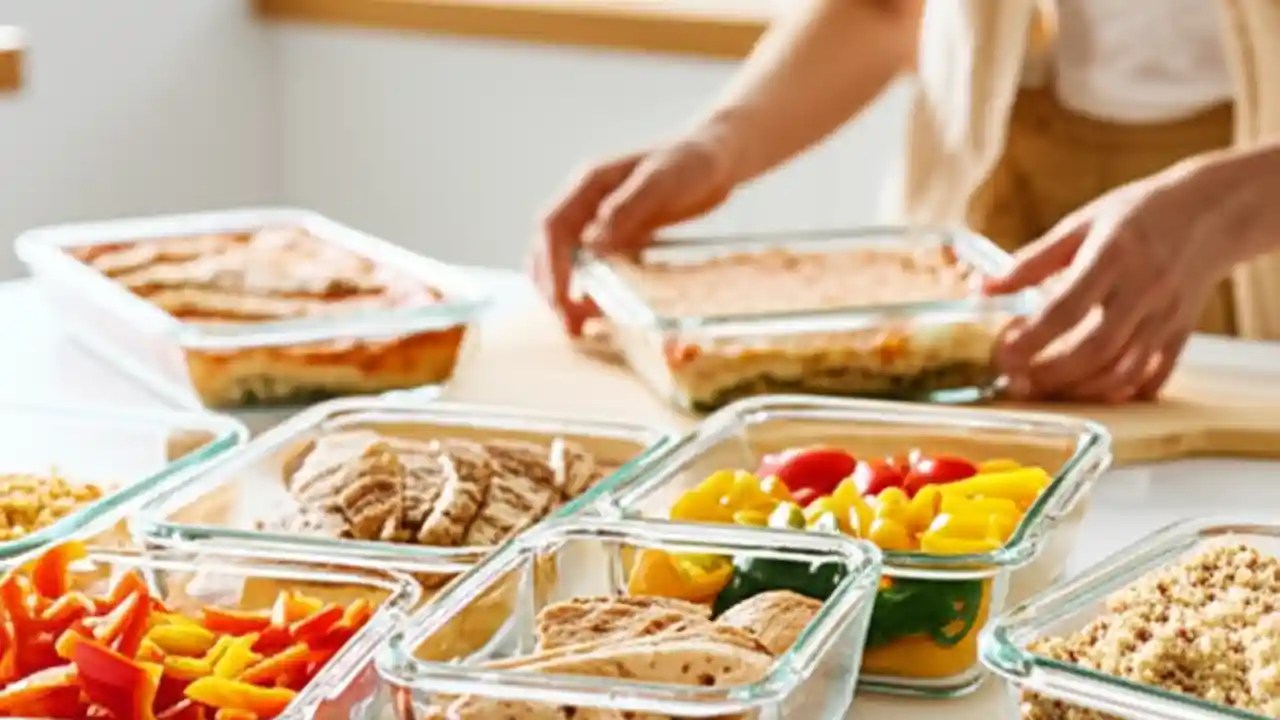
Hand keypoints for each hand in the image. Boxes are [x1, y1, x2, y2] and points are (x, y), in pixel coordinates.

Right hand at [531, 135, 736, 334]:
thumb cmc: (692, 162)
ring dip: (567, 291)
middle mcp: (588, 203)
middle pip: (551, 247)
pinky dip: (591, 289)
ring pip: (568, 259)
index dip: (552, 266)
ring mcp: (602, 220)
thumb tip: (592, 245)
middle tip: (569, 325)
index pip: (553, 227)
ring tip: (580, 325)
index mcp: (589, 184)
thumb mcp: (661, 181)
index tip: (561, 300)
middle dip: (553, 287)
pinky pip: (595, 266)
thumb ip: (627, 209)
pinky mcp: (621, 236)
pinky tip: (601, 311)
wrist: (717, 158)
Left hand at [983, 172, 1227, 402]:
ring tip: (1046, 390)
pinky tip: (1093, 392)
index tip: (1001, 355)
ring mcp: (1166, 314)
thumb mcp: (1081, 224)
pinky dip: (1124, 392)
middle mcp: (1142, 289)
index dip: (1031, 338)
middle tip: (1017, 382)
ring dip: (1082, 389)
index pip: (1066, 308)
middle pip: (1096, 348)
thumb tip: (983, 289)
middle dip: (1052, 374)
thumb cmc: (1137, 214)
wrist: (1211, 211)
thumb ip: (1032, 261)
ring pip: (1125, 370)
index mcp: (1111, 256)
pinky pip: (1155, 374)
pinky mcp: (1182, 331)